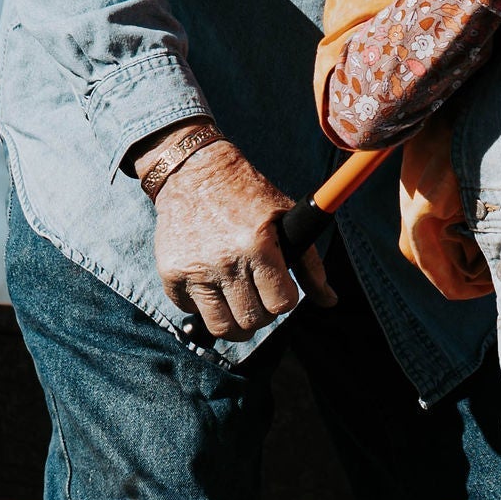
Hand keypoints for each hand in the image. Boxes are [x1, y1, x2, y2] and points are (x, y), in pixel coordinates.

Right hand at [145, 134, 331, 338]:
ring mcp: (195, 269)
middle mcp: (225, 260)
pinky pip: (191, 311)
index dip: (284, 299)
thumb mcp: (286, 218)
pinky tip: (211, 286)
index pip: (281, 304)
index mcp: (258, 245)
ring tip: (238, 307)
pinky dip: (203, 306)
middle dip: (262, 313)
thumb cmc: (247, 194)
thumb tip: (329, 301)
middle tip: (259, 297)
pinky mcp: (171, 273)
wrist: (194, 172)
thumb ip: (310, 263)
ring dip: (235, 323)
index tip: (279, 289)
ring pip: (221, 327)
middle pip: (253, 320)